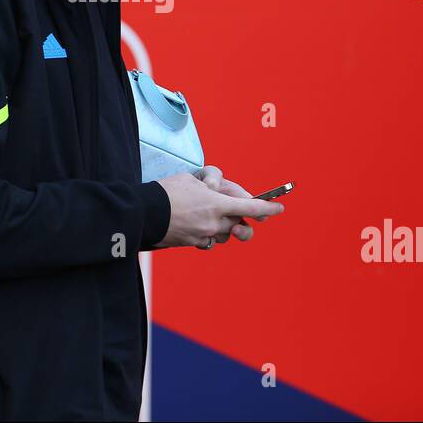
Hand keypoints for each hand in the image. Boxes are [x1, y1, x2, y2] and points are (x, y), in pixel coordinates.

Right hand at [152, 166, 282, 249]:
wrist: (143, 214)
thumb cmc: (167, 192)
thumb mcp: (190, 179)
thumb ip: (210, 185)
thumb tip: (216, 192)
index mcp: (217, 204)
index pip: (250, 207)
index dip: (267, 208)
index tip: (279, 209)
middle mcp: (214, 223)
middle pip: (239, 223)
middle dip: (240, 218)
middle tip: (235, 212)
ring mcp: (204, 236)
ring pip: (224, 234)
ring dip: (222, 225)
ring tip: (207, 214)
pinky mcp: (193, 244)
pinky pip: (209, 242)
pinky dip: (207, 234)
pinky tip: (197, 226)